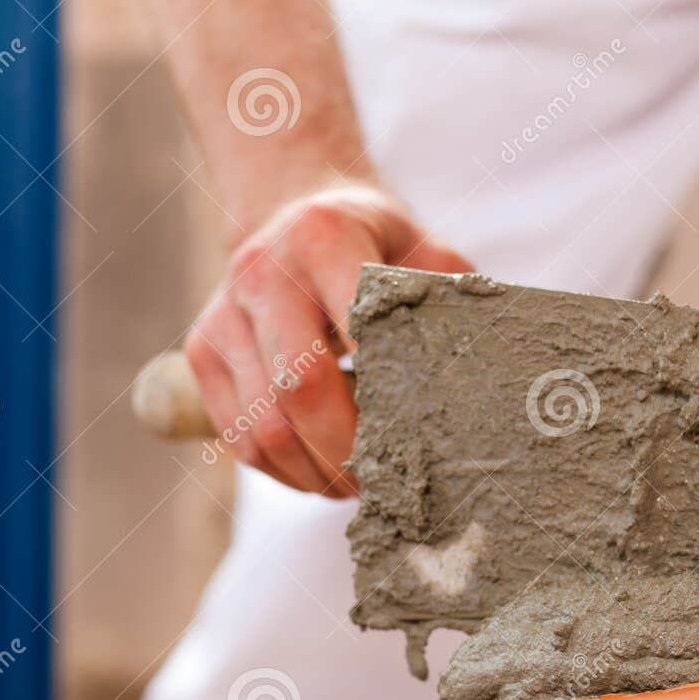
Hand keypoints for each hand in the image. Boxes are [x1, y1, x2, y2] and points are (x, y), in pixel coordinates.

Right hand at [185, 182, 472, 495]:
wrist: (289, 210)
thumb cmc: (372, 242)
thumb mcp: (420, 248)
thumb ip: (451, 297)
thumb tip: (497, 366)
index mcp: (322, 236)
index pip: (353, 324)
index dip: (383, 391)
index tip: (420, 436)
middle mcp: (262, 272)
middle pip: (302, 388)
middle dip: (351, 451)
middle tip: (390, 484)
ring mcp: (224, 316)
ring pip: (266, 428)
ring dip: (318, 476)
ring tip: (360, 489)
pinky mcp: (201, 355)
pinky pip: (240, 439)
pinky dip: (286, 473)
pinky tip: (322, 477)